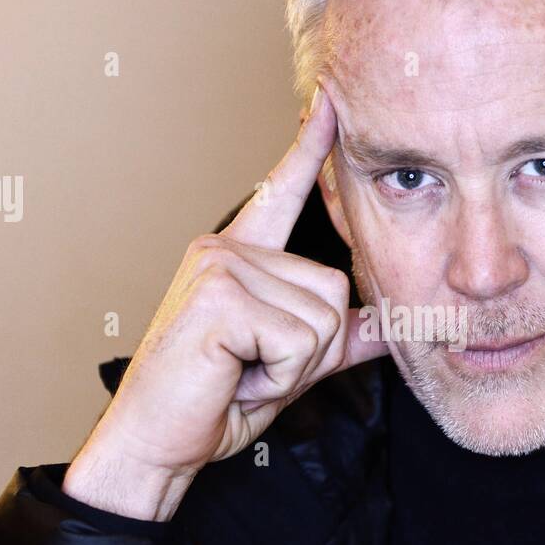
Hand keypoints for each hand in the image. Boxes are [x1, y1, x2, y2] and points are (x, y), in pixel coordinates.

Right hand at [63, 85, 387, 518]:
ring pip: (323, 317)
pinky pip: (299, 339)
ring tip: (240, 372)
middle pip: (334, 288)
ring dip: (293, 366)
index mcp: (239, 257)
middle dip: (309, 349)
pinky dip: (278, 376)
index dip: (310, 148)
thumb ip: (336, 340)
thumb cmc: (212, 402)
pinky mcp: (220, 296)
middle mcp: (226, 249)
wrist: (156, 444)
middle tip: (253, 368)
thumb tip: (388, 326)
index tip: (331, 100)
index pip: (282, 192)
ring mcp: (220, 266)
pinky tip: (232, 376)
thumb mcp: (288, 366)